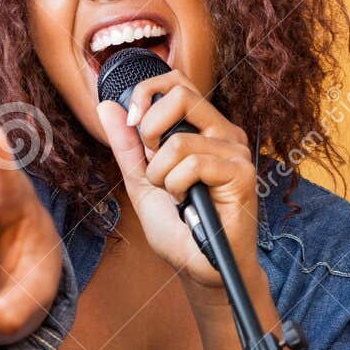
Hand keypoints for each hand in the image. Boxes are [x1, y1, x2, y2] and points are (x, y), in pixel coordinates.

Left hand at [95, 66, 257, 291]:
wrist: (200, 267)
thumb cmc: (179, 227)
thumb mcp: (142, 180)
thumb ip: (127, 145)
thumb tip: (107, 106)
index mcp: (205, 129)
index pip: (177, 83)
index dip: (147, 93)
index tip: (133, 124)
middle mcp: (224, 134)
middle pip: (181, 95)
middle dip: (150, 129)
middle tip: (153, 164)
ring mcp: (236, 152)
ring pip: (180, 140)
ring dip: (162, 174)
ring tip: (174, 195)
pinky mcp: (242, 174)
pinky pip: (193, 164)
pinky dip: (177, 186)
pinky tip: (187, 203)